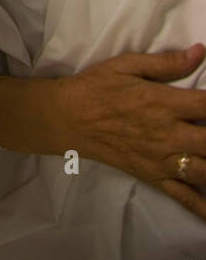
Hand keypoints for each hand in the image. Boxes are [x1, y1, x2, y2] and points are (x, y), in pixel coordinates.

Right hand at [55, 45, 205, 220]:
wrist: (67, 118)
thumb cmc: (96, 87)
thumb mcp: (127, 65)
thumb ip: (166, 62)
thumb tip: (200, 52)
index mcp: (162, 103)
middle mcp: (166, 134)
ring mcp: (161, 159)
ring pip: (203, 172)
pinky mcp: (152, 177)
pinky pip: (184, 197)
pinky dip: (202, 207)